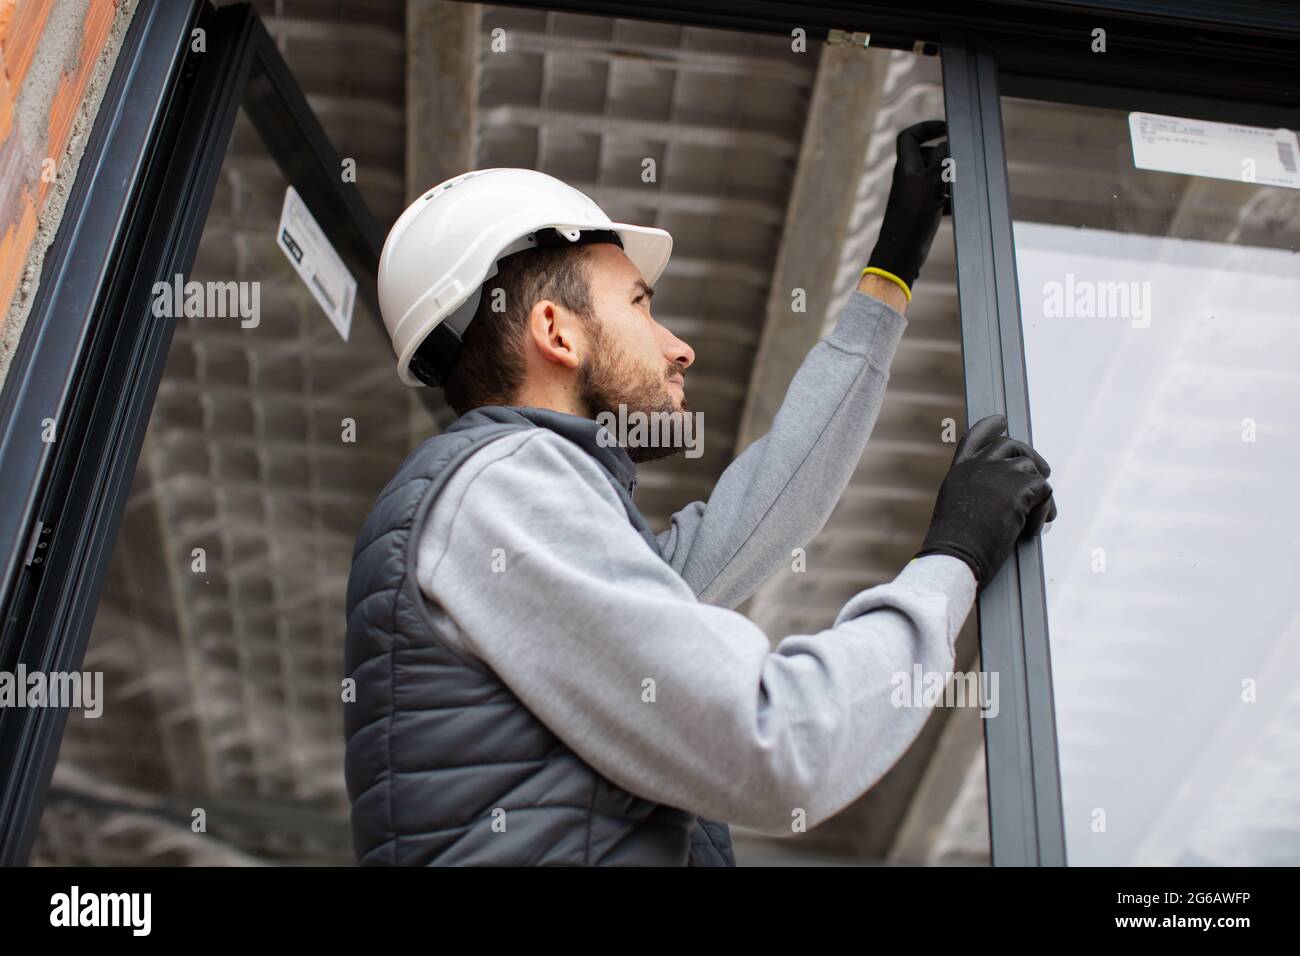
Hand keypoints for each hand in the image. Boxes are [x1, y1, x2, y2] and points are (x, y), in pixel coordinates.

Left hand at [866, 120, 950, 290]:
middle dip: (946, 157)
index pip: (909, 136)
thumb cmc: (912, 218)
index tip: (946, 129)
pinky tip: (957, 206)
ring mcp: (916, 195)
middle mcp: (909, 178)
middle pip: (928, 155)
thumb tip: (948, 142)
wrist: (901, 254)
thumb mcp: (930, 183)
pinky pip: (941, 197)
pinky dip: (951, 199)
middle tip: (958, 164)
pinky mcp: (923, 211)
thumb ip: (940, 160)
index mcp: (906, 167)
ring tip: (958, 187)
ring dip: (951, 179)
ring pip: (937, 177)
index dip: (925, 128)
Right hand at [916, 414, 1056, 589]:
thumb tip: (1008, 492)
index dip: (990, 427)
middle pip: (1011, 446)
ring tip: (1033, 521)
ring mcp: (999, 473)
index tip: (1001, 420)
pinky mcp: (1019, 488)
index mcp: (959, 471)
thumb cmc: (954, 545)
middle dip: (1030, 456)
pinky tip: (1032, 529)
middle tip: (1043, 472)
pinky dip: (1044, 512)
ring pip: (1032, 470)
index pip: (975, 437)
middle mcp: (978, 465)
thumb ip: (976, 492)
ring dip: (1038, 494)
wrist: (956, 556)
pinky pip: (1044, 492)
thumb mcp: (957, 509)